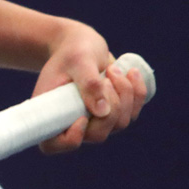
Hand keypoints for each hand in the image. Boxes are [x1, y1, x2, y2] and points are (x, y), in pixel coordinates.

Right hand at [32, 22, 147, 154]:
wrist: (82, 44)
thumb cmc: (73, 50)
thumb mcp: (78, 60)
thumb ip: (89, 83)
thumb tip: (102, 112)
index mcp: (51, 112)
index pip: (52, 145)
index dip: (70, 139)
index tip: (82, 117)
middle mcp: (72, 122)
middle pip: (98, 134)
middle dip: (110, 105)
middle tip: (105, 79)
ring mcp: (95, 121)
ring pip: (119, 123)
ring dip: (123, 94)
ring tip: (113, 70)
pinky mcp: (113, 113)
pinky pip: (132, 112)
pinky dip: (137, 93)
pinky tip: (131, 73)